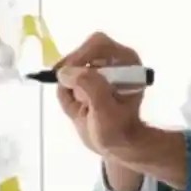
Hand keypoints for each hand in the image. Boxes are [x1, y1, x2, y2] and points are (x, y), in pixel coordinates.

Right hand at [55, 32, 145, 154]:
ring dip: (69, 88)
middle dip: (72, 75)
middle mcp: (112, 61)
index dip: (80, 56)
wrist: (115, 146)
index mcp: (126, 61)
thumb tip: (66, 72)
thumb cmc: (117, 130)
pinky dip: (65, 94)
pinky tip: (78, 109)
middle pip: (81, 52)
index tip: (69, 75)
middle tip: (69, 92)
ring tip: (82, 107)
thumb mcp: (105, 111)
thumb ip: (90, 86)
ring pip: (69, 68)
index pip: (99, 44)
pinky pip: (64, 80)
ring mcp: (97, 70)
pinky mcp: (84, 80)